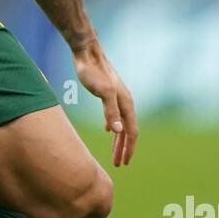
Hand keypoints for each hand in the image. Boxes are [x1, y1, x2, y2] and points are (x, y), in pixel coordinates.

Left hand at [72, 38, 138, 165]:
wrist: (87, 53)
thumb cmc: (93, 72)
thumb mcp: (103, 93)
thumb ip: (110, 112)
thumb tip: (118, 132)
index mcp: (126, 103)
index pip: (131, 131)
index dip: (129, 148)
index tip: (124, 163)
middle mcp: (125, 102)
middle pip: (128, 130)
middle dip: (124, 149)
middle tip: (118, 164)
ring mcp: (117, 98)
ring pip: (121, 124)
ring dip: (118, 140)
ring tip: (114, 154)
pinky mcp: (108, 95)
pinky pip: (115, 116)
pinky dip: (113, 127)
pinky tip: (108, 131)